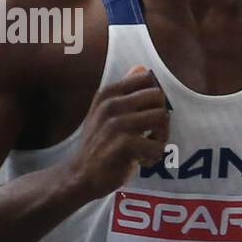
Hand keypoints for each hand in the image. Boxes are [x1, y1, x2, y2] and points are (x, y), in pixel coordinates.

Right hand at [64, 65, 169, 200]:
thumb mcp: (104, 111)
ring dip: (161, 137)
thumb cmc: (97, 143)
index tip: (146, 114)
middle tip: (151, 134)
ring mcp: (118, 124)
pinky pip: (158, 146)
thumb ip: (124, 91)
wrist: (79, 174)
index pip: (146, 78)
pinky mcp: (124, 145)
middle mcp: (112, 104)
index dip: (154, 98)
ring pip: (162, 119)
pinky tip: (141, 161)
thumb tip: (141, 67)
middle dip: (161, 117)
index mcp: (108, 93)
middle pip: (159, 97)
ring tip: (147, 148)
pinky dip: (154, 157)